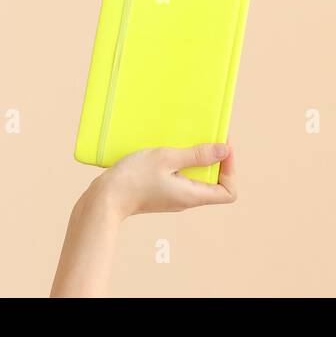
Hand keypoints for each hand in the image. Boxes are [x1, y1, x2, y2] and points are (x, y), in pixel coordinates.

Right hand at [77, 144, 237, 222]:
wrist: (104, 198)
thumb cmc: (134, 178)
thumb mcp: (167, 159)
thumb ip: (197, 155)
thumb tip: (225, 150)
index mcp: (193, 196)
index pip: (229, 192)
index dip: (231, 170)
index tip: (222, 148)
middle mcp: (187, 200)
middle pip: (215, 182)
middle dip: (215, 159)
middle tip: (206, 137)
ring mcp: (174, 197)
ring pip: (197, 178)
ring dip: (197, 158)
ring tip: (187, 139)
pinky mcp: (162, 192)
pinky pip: (181, 177)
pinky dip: (182, 162)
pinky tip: (170, 148)